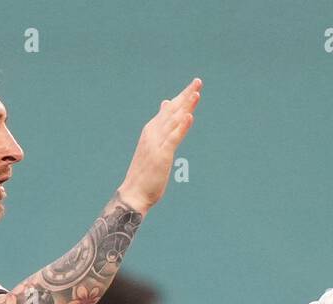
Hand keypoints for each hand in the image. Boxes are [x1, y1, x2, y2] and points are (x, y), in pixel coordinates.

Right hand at [118, 78, 201, 212]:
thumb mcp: (153, 148)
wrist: (134, 193)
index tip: (195, 86)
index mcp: (152, 130)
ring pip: (173, 121)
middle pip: (173, 111)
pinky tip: (189, 116)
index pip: (170, 110)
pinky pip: (173, 138)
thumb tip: (165, 109)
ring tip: (196, 93)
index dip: (182, 97)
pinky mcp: (161, 155)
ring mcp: (157, 143)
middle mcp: (153, 132)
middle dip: (186, 96)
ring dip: (185, 106)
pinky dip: (181, 127)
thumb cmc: (145, 173)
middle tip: (198, 81)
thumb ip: (161, 129)